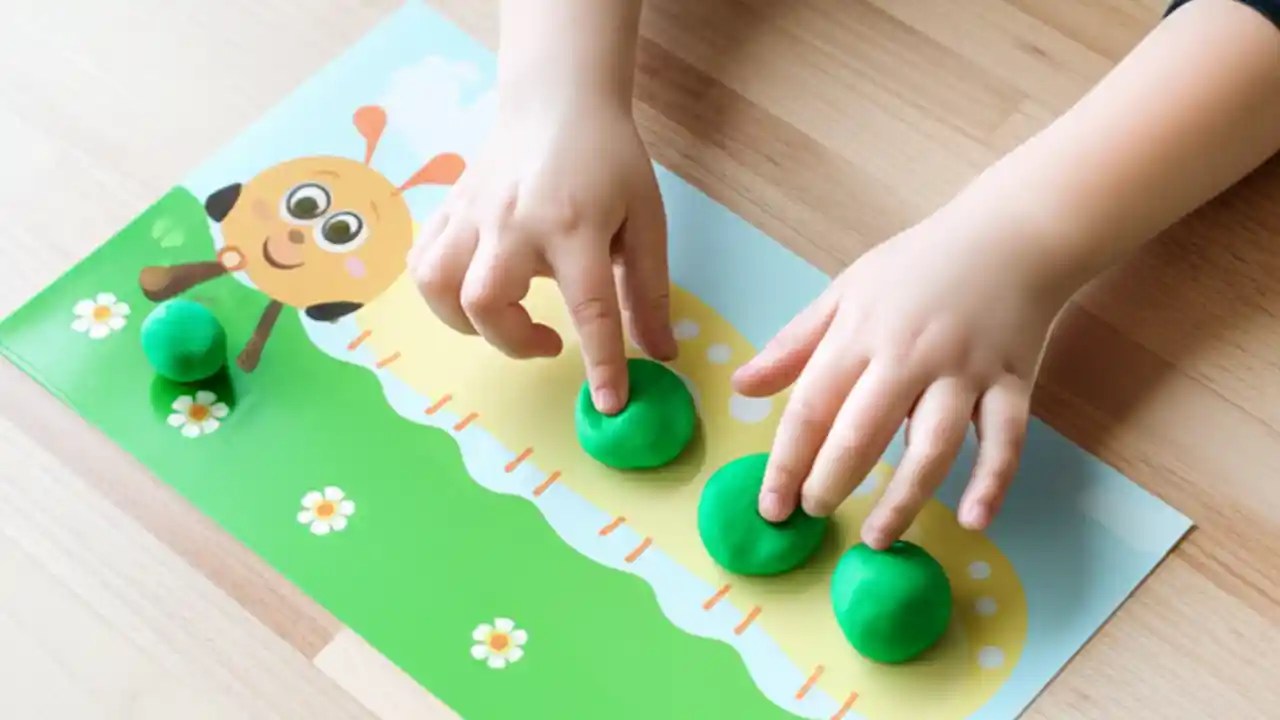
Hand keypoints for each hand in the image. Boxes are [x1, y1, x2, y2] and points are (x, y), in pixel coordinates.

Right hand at [409, 99, 674, 413]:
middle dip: (512, 341)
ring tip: (501, 319)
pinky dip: (439, 293)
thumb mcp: (644, 220)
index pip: (590, 308)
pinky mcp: (449, 209)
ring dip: (466, 322)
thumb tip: (660, 353)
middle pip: (484, 302)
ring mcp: (473, 214)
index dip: (601, 364)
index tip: (609, 404)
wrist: (557, 101)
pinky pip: (423, 262)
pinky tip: (470, 293)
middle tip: (547, 340)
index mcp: (574, 225)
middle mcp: (514, 222)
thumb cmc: (608, 161)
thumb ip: (649, 291)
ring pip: (438, 285)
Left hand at [733, 212, 1069, 548]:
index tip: (770, 505)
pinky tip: (975, 522)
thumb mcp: (846, 291)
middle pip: (863, 430)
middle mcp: (910, 355)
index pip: (811, 407)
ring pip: (933, 445)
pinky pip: (1005, 439)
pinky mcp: (1014, 383)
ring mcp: (965, 371)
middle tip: (813, 516)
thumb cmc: (919, 265)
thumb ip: (795, 344)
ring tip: (876, 538)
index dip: (786, 461)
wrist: (1012, 234)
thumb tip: (741, 388)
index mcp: (861, 333)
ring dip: (903, 498)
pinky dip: (993, 482)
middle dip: (831, 481)